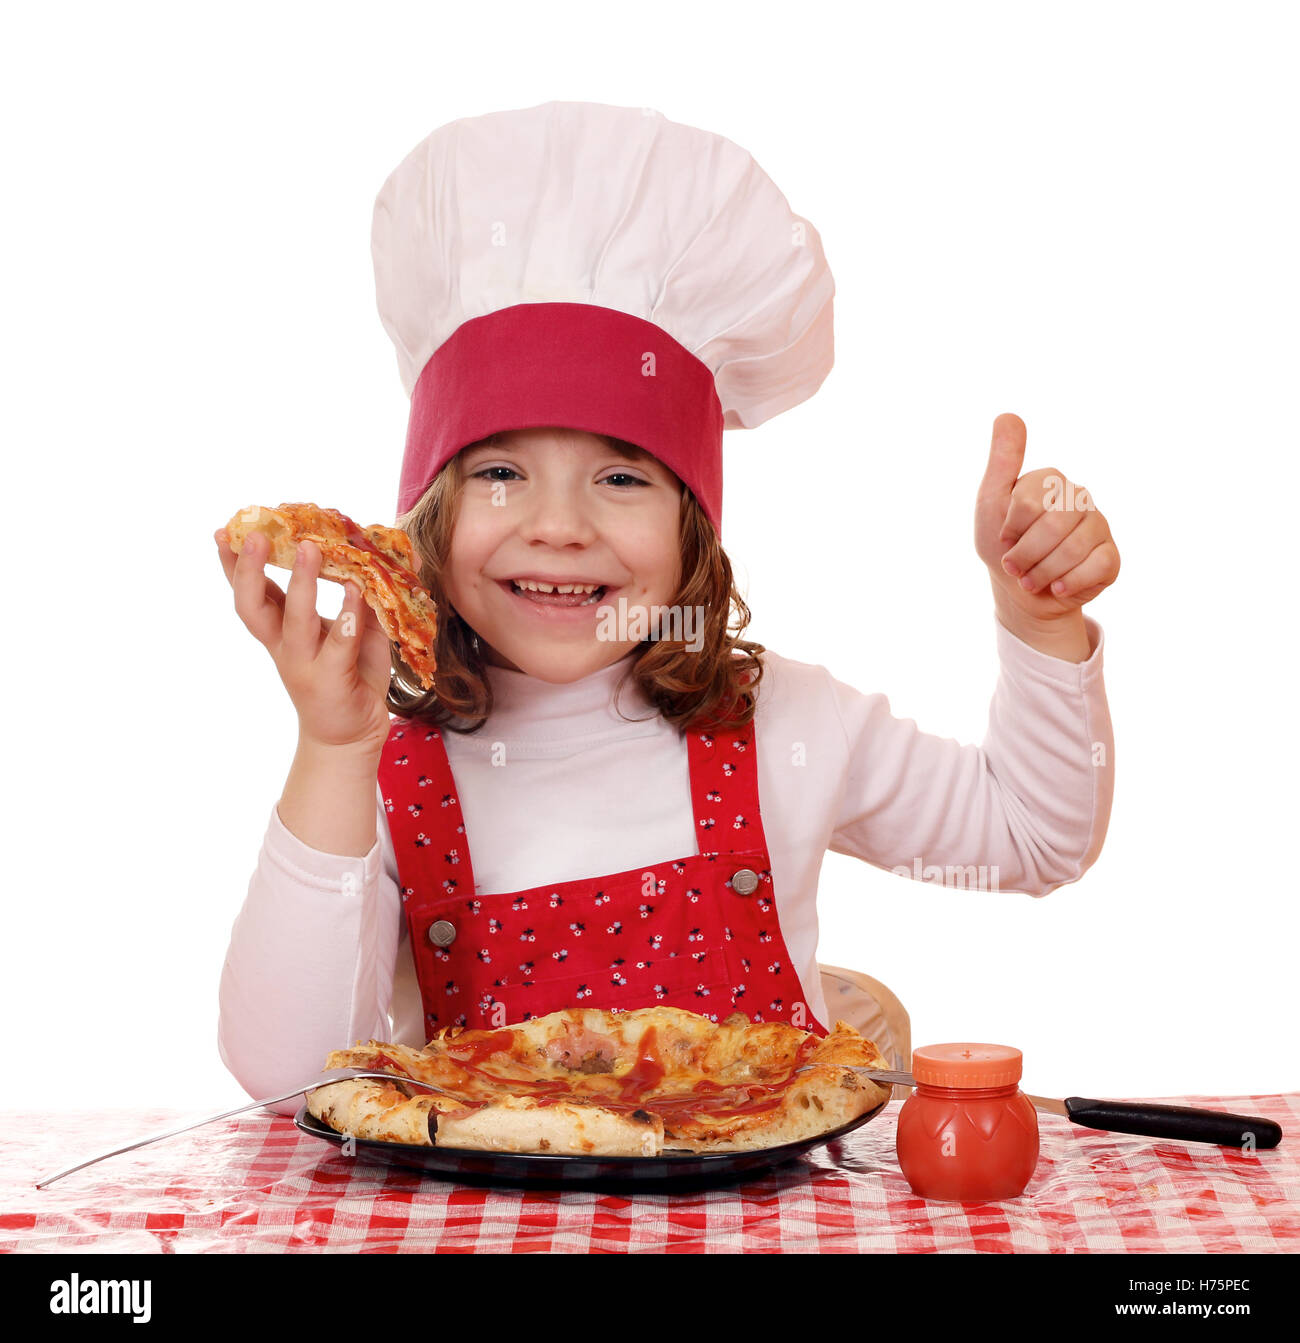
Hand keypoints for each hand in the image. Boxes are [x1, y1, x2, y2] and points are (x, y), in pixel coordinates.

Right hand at [214, 527, 393, 752]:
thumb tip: (371, 558)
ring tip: (308, 548)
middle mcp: (285, 646)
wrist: (351, 735)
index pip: (251, 594)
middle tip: (253, 534)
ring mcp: (305, 664)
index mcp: (280, 632)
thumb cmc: (348, 676)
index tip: (222, 531)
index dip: (235, 564)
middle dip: (248, 569)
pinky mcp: (332, 679)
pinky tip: (356, 589)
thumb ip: (352, 600)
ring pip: (295, 619)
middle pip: (253, 605)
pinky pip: (339, 643)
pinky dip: (347, 615)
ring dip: (302, 582)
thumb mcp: (346, 631)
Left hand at [974, 413, 1120, 625]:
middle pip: (1056, 524)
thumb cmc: (1003, 545)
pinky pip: (1097, 566)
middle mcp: (1080, 498)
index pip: (1031, 501)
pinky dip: (1068, 583)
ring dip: (1042, 573)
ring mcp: (1098, 526)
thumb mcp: (991, 502)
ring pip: (1076, 547)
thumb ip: (1002, 461)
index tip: (1003, 539)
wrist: (1021, 594)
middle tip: (1014, 567)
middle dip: (1026, 554)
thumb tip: (1007, 415)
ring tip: (1030, 581)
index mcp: (1052, 481)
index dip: (1011, 529)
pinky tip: (1057, 587)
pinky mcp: (1111, 556)